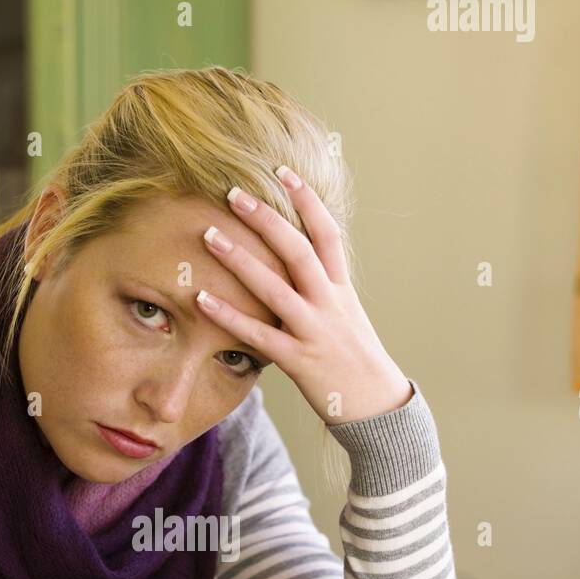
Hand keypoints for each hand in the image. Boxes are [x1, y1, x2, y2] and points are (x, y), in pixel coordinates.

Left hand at [196, 166, 412, 424]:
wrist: (377, 407)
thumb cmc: (356, 360)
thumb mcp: (347, 316)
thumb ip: (323, 289)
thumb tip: (299, 263)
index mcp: (341, 289)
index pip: (327, 233)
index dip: (307, 200)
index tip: (283, 171)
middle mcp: (329, 303)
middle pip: (297, 250)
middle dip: (266, 219)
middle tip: (234, 193)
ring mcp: (314, 330)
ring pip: (275, 287)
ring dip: (240, 259)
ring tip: (209, 236)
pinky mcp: (299, 360)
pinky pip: (258, 334)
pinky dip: (228, 316)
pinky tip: (201, 300)